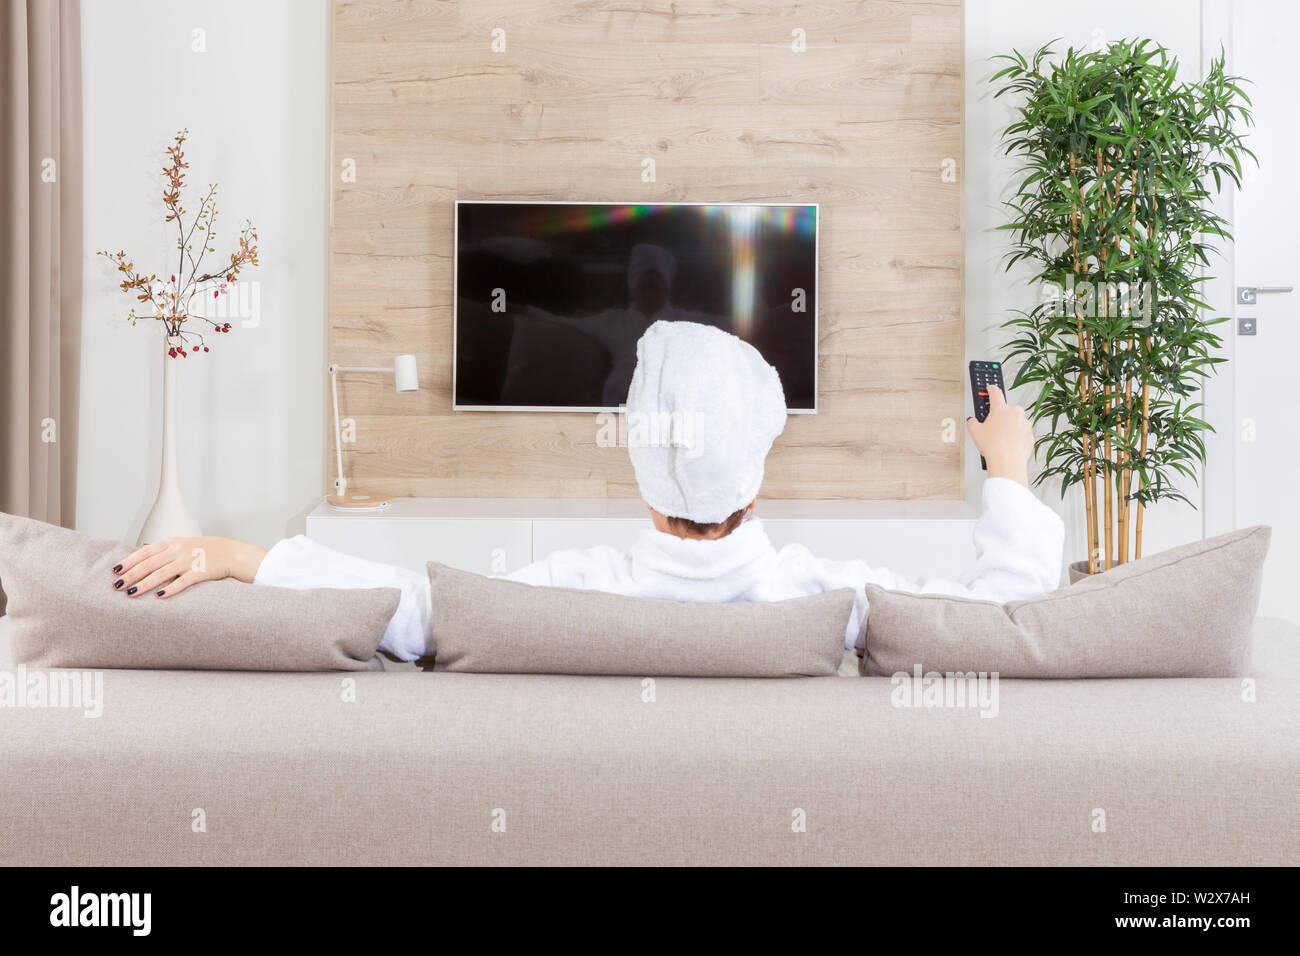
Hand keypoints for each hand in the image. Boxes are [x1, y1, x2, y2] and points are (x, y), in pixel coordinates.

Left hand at [110, 536, 267, 598]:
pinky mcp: (199, 573)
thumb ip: (163, 552)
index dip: (129, 562)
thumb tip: (139, 561)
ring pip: (161, 573)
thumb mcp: (181, 545)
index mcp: (171, 542)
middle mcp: (177, 550)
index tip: (116, 571)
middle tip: (117, 586)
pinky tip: (159, 596)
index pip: (144, 552)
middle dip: (131, 575)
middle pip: (149, 564)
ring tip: (131, 593)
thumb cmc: (203, 551)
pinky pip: (182, 582)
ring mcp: (188, 561)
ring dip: (144, 584)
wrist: (229, 552)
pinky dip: (170, 589)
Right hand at [966, 384, 1032, 487]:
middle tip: (991, 426)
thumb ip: (972, 422)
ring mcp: (1025, 424)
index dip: (991, 389)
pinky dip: (1015, 437)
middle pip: (1006, 410)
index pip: (995, 393)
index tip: (990, 388)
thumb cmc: (993, 447)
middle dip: (1000, 416)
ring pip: (1015, 422)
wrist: (1008, 463)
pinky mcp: (1030, 435)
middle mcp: (1015, 413)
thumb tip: (973, 421)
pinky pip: (1021, 433)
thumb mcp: (974, 432)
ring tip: (1000, 439)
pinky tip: (1008, 445)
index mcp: (1001, 409)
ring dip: (1008, 427)